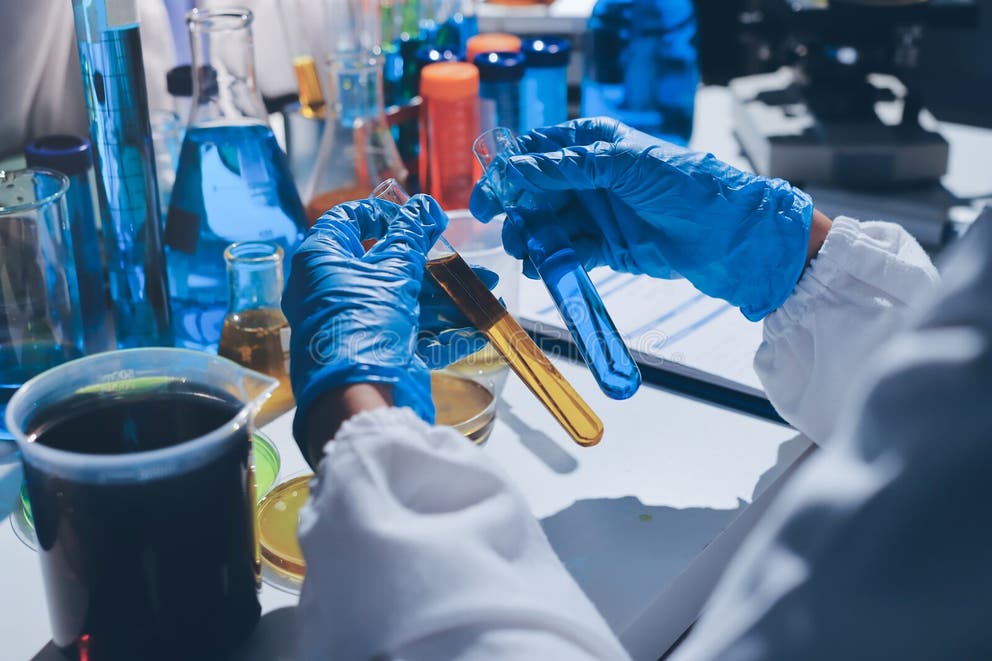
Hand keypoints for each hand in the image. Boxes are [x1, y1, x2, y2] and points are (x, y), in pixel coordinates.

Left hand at [282, 195, 492, 446]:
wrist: (357, 400)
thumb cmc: (365, 323)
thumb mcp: (394, 272)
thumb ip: (412, 236)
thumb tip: (426, 206)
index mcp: (322, 259)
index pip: (348, 221)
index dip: (384, 215)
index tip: (417, 219)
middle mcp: (333, 289)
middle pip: (388, 266)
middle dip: (436, 267)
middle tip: (472, 263)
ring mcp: (354, 323)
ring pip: (406, 302)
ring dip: (449, 300)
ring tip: (490, 298)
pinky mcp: (373, 352)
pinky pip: (408, 334)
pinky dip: (440, 331)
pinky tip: (476, 329)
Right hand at [469, 118, 814, 320]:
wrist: (727, 233)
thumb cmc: (683, 183)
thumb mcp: (623, 164)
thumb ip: (568, 167)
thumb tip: (518, 167)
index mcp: (594, 143)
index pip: (539, 152)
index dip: (510, 171)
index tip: (491, 195)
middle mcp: (591, 177)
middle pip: (537, 192)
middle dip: (517, 211)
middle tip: (504, 232)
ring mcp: (597, 213)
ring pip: (548, 225)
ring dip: (531, 238)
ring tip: (524, 253)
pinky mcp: (606, 247)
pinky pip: (568, 252)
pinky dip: (551, 260)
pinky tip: (540, 268)